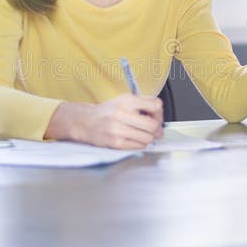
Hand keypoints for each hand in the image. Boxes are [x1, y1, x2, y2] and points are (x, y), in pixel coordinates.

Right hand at [46, 93, 163, 149]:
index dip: (160, 113)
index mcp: (126, 100)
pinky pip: (138, 146)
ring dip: (150, 138)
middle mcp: (122, 114)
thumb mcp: (123, 100)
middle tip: (157, 131)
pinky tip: (136, 139)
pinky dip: (141, 144)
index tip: (157, 117)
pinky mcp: (116, 142)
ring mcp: (118, 129)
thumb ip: (141, 104)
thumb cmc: (107, 112)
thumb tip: (159, 115)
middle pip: (153, 125)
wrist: (86, 122)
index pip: (155, 106)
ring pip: (147, 138)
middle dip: (158, 130)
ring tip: (145, 135)